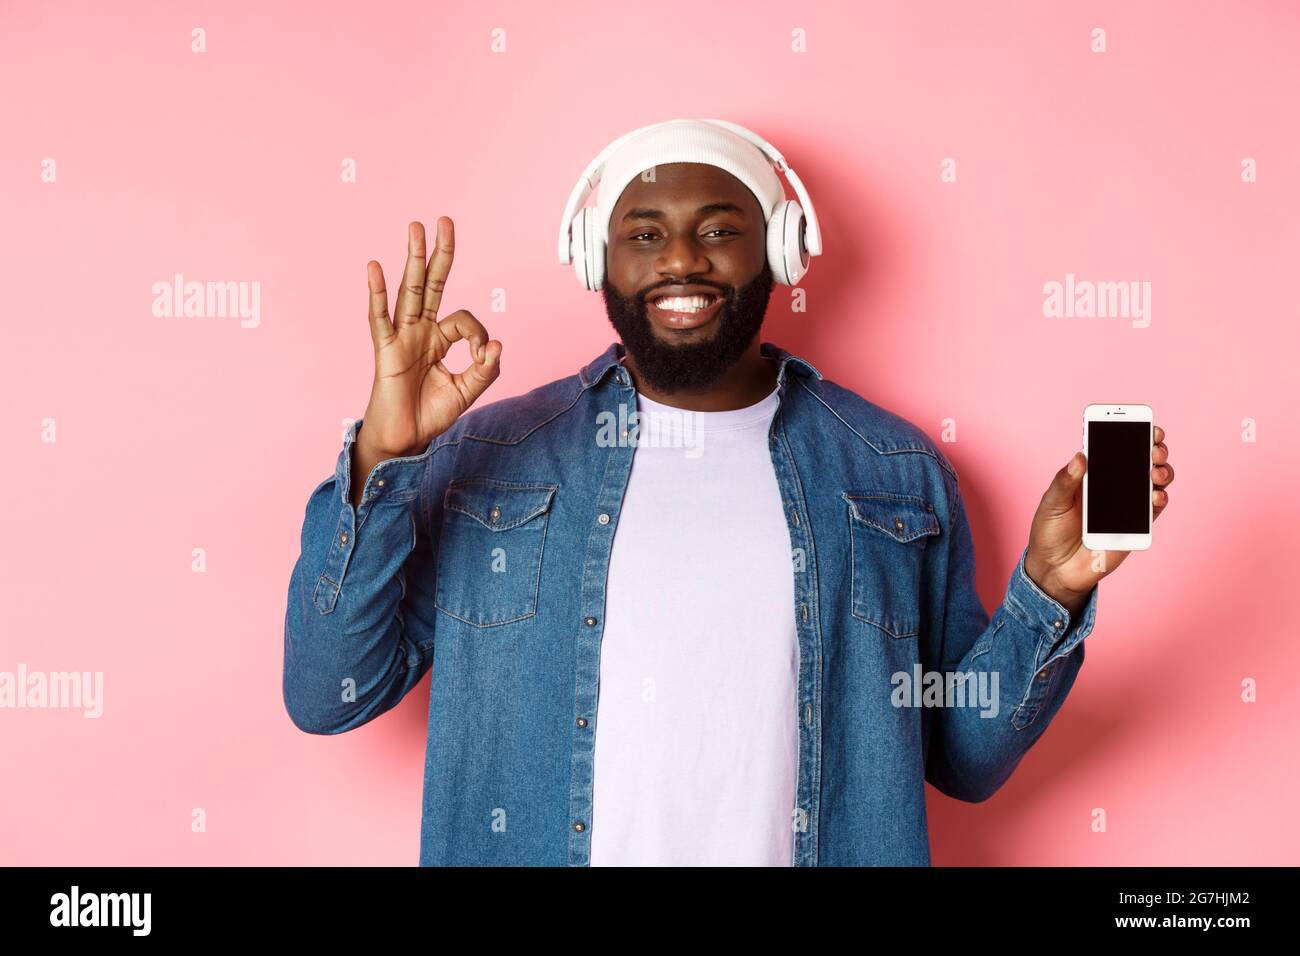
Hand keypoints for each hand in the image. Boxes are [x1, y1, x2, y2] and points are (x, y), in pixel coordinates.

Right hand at [359, 218, 501, 457]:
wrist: (405, 439)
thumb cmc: (431, 414)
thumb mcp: (467, 391)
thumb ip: (485, 370)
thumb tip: (498, 344)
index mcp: (440, 339)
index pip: (464, 320)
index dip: (478, 334)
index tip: (484, 355)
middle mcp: (420, 331)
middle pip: (431, 284)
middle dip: (439, 254)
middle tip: (444, 220)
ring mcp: (401, 337)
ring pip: (409, 291)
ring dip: (413, 259)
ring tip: (416, 227)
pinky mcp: (385, 350)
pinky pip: (380, 318)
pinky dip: (377, 293)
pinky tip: (375, 267)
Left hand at [1024, 425, 1173, 615]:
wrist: (1055, 569)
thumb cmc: (1049, 532)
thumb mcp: (1052, 503)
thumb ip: (1066, 481)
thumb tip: (1080, 456)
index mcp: (1092, 474)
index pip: (1116, 448)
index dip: (1134, 434)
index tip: (1146, 425)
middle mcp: (1113, 486)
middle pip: (1142, 461)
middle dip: (1155, 451)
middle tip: (1155, 449)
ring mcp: (1126, 505)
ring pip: (1154, 483)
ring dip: (1162, 473)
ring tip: (1156, 472)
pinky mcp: (1134, 527)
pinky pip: (1152, 510)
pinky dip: (1159, 500)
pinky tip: (1156, 496)